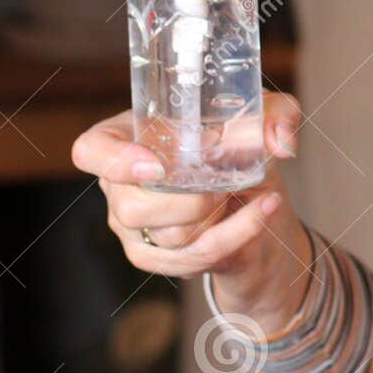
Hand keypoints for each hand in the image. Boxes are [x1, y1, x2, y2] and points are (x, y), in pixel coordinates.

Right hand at [71, 91, 304, 284]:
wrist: (255, 195)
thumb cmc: (243, 143)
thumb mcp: (265, 116)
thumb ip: (277, 115)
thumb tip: (281, 140)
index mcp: (129, 137)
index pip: (91, 150)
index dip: (113, 161)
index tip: (154, 165)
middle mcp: (121, 185)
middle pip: (133, 206)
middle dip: (190, 199)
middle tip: (227, 182)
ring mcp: (134, 226)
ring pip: (167, 236)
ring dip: (217, 217)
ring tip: (253, 190)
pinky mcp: (157, 256)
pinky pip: (193, 257)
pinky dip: (237, 233)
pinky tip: (264, 209)